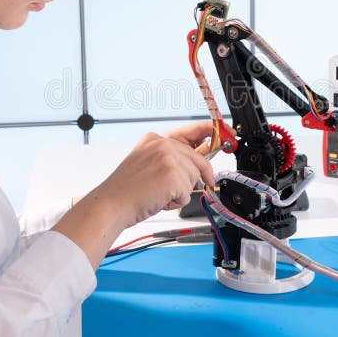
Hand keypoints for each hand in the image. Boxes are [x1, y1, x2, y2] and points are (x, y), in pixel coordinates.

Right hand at [52, 121, 215, 268]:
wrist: (110, 204)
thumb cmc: (126, 190)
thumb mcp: (147, 164)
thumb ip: (171, 158)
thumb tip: (199, 163)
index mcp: (154, 139)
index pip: (190, 132)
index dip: (210, 133)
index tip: (227, 132)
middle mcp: (162, 144)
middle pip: (197, 160)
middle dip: (194, 178)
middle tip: (174, 188)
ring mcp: (168, 158)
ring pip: (193, 179)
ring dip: (179, 192)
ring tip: (156, 193)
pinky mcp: (173, 176)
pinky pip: (187, 194)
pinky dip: (174, 202)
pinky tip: (157, 199)